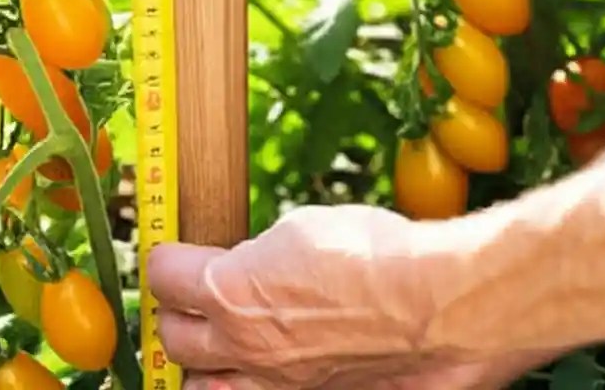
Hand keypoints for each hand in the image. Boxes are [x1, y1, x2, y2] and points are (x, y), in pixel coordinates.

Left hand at [146, 205, 553, 388]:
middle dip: (176, 314)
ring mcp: (276, 384)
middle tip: (190, 297)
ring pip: (204, 388)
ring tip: (219, 345)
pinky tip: (269, 369)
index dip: (166, 261)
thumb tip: (252, 262)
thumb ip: (263, 255)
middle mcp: (243, 345)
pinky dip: (252, 385)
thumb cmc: (378, 257)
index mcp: (229, 291)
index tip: (173, 255)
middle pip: (174, 337)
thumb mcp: (304, 231)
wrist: (442, 306)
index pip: (162, 276)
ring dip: (204, 365)